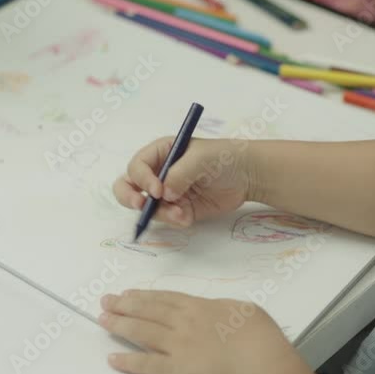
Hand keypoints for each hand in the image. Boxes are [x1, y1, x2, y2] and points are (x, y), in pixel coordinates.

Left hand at [99, 290, 298, 373]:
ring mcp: (178, 347)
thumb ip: (223, 308)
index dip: (144, 296)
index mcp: (201, 307)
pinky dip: (128, 361)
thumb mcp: (245, 310)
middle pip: (148, 311)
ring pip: (142, 332)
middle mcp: (184, 323)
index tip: (128, 293)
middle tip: (105, 301)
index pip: (166, 299)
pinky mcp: (177, 371)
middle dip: (124, 305)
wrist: (262, 367)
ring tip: (102, 320)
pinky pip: (147, 365)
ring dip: (120, 325)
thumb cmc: (261, 339)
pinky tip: (113, 358)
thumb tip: (213, 309)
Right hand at [113, 137, 254, 226]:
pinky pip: (166, 218)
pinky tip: (187, 217)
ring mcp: (167, 193)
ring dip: (160, 213)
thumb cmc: (224, 156)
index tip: (157, 190)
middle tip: (141, 206)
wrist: (247, 175)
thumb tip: (165, 193)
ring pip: (147, 207)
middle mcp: (158, 173)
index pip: (137, 166)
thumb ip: (180, 174)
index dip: (142, 179)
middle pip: (127, 186)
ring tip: (181, 213)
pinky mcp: (178, 209)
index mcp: (160, 153)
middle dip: (130, 197)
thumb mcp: (201, 158)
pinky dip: (173, 220)